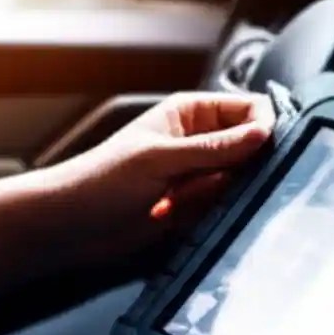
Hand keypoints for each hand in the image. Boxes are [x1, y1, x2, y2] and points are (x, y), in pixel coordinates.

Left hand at [52, 92, 274, 259]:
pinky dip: (206, 216)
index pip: (250, 109)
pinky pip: (223, 210)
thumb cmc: (101, 180)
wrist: (70, 225)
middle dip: (237, 171)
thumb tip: (263, 134)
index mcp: (192, 113)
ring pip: (240, 183)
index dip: (263, 128)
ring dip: (215, 198)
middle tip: (202, 184)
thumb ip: (214, 148)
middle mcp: (200, 141)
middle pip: (251, 149)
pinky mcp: (193, 208)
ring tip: (174, 201)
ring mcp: (198, 176)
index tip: (261, 152)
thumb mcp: (160, 158)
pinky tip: (171, 216)